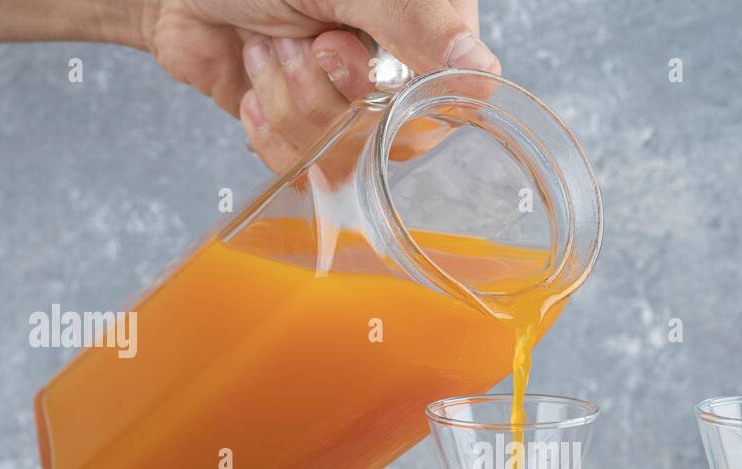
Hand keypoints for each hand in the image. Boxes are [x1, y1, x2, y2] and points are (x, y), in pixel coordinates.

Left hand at [137, 0, 498, 172]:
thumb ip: (419, 23)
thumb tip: (485, 77)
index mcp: (424, 26)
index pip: (447, 95)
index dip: (387, 89)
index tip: (334, 47)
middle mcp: (398, 70)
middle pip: (391, 135)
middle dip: (323, 90)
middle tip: (302, 40)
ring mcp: (353, 108)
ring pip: (344, 155)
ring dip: (287, 100)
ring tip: (268, 49)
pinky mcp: (311, 138)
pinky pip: (308, 172)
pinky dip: (268, 130)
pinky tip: (255, 89)